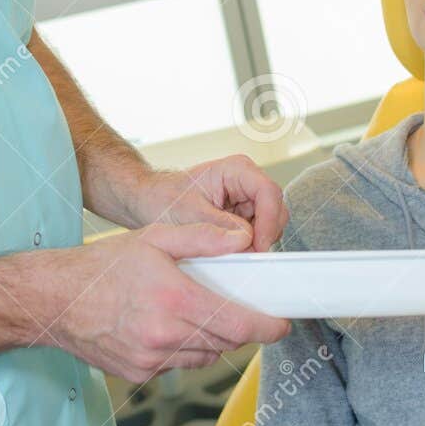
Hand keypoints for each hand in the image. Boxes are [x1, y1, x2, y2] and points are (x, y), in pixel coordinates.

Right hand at [38, 223, 290, 381]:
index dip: (267, 327)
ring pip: (204, 357)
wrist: (53, 300)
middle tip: (238, 307)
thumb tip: (243, 239)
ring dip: (212, 339)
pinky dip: (184, 349)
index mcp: (175, 301)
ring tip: (197, 312)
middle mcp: (164, 336)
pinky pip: (177, 366)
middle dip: (239, 327)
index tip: (283, 324)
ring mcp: (150, 360)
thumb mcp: (155, 237)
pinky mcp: (138, 374)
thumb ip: (203, 238)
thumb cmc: (102, 266)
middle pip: (226, 342)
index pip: (238, 325)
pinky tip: (169, 326)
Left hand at [132, 155, 287, 252]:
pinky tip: (231, 251)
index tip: (259, 245)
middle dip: (264, 234)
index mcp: (237, 169)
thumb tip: (247, 240)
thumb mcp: (189, 213)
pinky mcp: (243, 215)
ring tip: (234, 253)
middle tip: (248, 256)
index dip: (269, 220)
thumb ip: (219, 226)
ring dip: (257, 241)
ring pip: (269, 223)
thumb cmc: (164, 198)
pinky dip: (249, 245)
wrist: (150, 202)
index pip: (268, 192)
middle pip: (274, 208)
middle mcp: (246, 181)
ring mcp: (246, 199)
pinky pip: (258, 232)